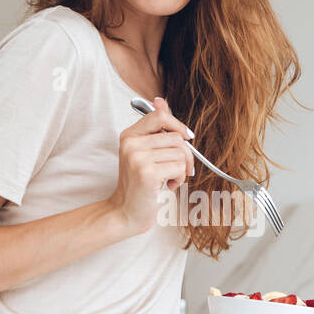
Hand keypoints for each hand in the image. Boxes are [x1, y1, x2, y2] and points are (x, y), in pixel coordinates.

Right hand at [106, 96, 195, 236]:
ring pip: (180, 153)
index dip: (177, 125)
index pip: (159, 116)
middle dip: (186, 155)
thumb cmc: (139, 185)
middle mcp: (131, 144)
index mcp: (129, 135)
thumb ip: (155, 129)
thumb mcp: (145, 154)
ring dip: (182, 170)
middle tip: (181, 170)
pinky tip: (167, 186)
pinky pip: (179, 167)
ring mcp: (137, 158)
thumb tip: (160, 100)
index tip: (187, 138)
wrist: (126, 213)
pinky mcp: (147, 173)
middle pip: (176, 137)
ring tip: (169, 179)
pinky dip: (179, 179)